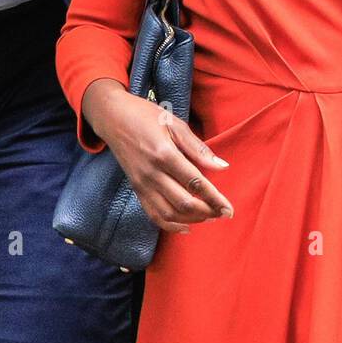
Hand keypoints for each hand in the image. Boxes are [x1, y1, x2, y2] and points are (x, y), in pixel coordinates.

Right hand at [80, 78, 232, 232]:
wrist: (112, 117)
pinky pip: (153, 214)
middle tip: (222, 213)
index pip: (195, 183)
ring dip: (191, 220)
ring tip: (208, 217)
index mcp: (164, 154)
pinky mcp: (136, 189)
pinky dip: (171, 225)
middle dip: (207, 212)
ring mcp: (142, 183)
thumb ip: (198, 148)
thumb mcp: (175, 124)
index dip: (214, 199)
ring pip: (169, 213)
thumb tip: (223, 167)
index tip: (229, 209)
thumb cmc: (146, 116)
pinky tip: (186, 226)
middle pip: (183, 202)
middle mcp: (152, 173)